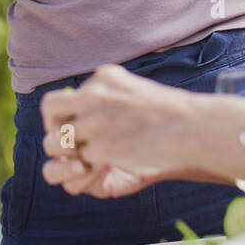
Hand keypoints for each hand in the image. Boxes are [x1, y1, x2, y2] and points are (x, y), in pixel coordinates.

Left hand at [40, 64, 210, 199]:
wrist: (194, 128)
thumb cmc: (171, 113)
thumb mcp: (135, 90)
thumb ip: (111, 95)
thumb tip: (88, 108)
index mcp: (104, 77)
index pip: (68, 94)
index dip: (68, 113)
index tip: (79, 125)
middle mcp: (95, 95)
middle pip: (50, 108)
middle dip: (53, 127)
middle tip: (66, 142)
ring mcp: (96, 122)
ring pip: (57, 139)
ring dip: (67, 152)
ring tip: (85, 159)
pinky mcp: (102, 148)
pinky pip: (81, 161)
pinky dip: (89, 167)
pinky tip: (107, 167)